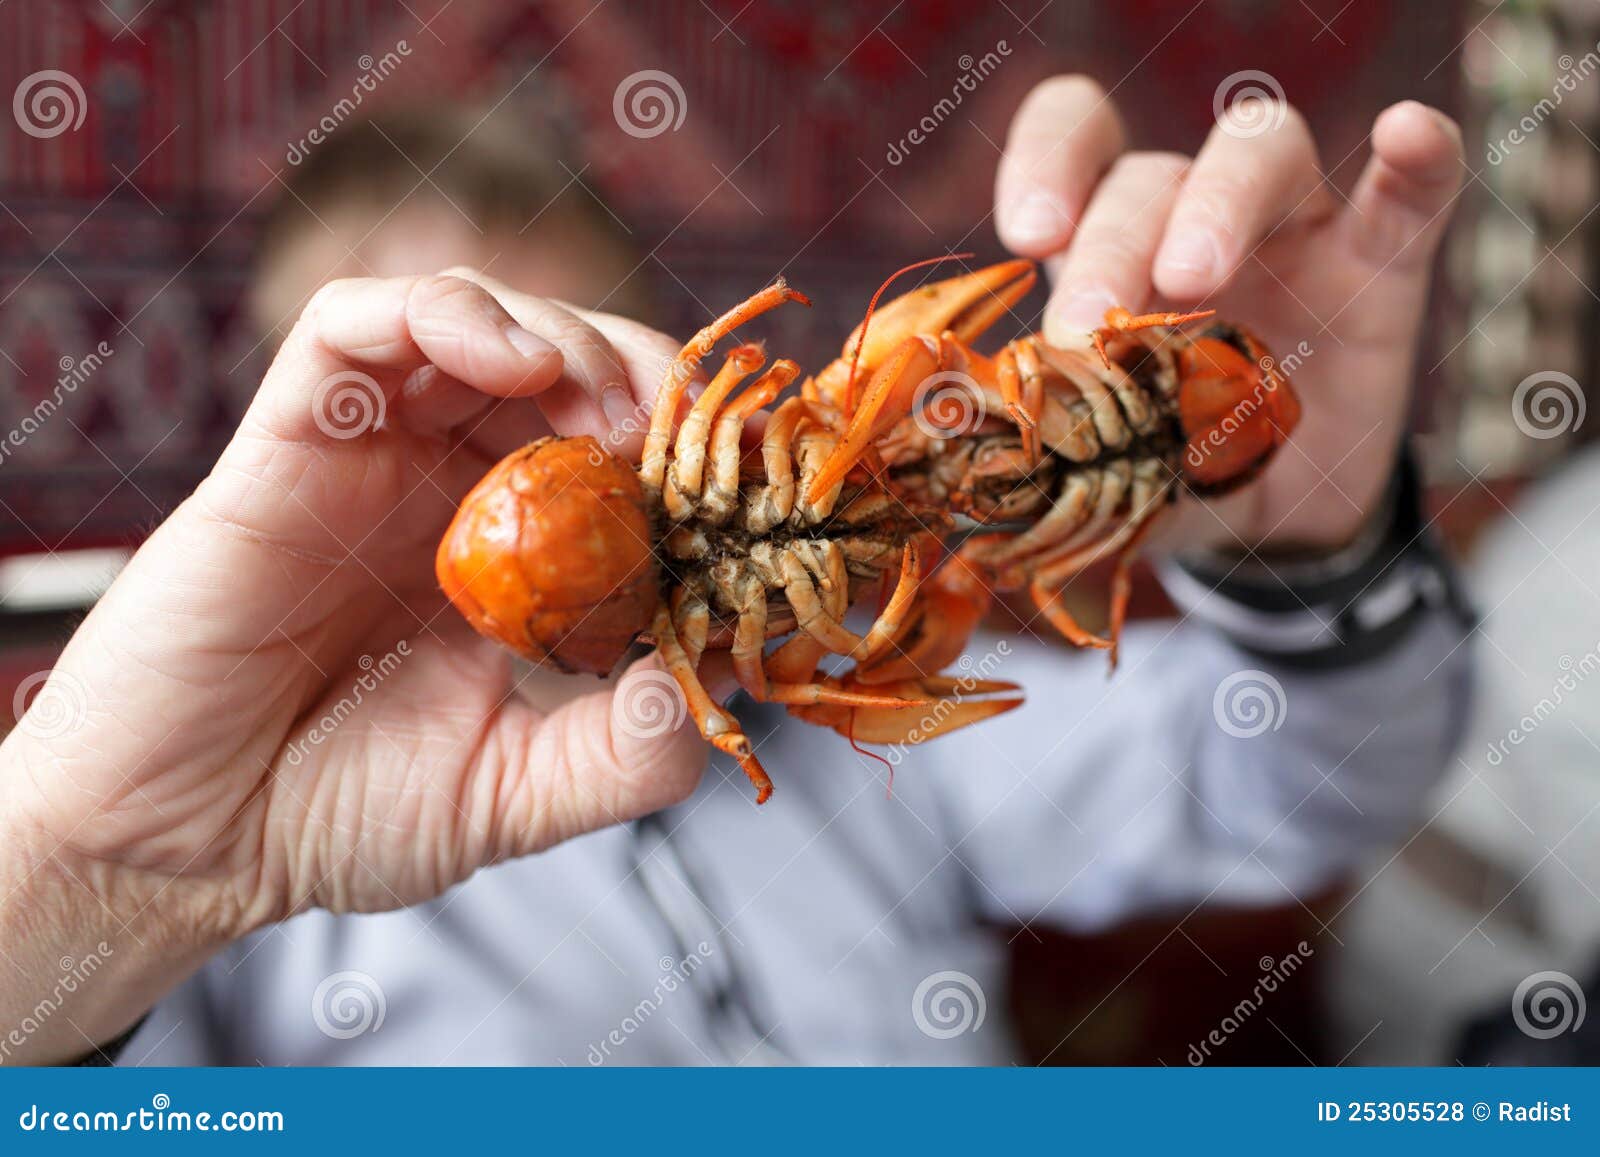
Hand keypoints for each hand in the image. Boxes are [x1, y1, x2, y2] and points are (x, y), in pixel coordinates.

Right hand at [0, 271, 709, 1060]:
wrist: (184, 844)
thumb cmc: (339, 816)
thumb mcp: (517, 794)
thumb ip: (623, 755)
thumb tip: (721, 689)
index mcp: (521, 557)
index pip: (628, 457)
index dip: (697, 450)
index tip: (757, 478)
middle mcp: (455, 488)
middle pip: (572, 368)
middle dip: (647, 381)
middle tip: (687, 438)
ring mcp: (376, 455)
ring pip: (483, 323)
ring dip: (567, 339)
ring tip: (608, 410)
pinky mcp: (292, 437)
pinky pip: (358, 325)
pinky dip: (444, 312)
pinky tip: (510, 359)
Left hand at [994, 77, 1462, 550]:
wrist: (1276, 513)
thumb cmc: (1169, 465)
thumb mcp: (1114, 475)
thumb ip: (1072, 466)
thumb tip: (1014, 487)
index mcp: (1111, 249)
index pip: (1078, 146)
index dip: (1047, 162)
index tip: (1027, 234)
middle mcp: (1195, 218)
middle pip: (1152, 177)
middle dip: (1112, 245)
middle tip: (1083, 327)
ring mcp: (1297, 230)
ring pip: (1262, 151)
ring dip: (1219, 202)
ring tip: (1190, 282)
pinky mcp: (1382, 266)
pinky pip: (1410, 196)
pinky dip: (1415, 161)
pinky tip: (1406, 135)